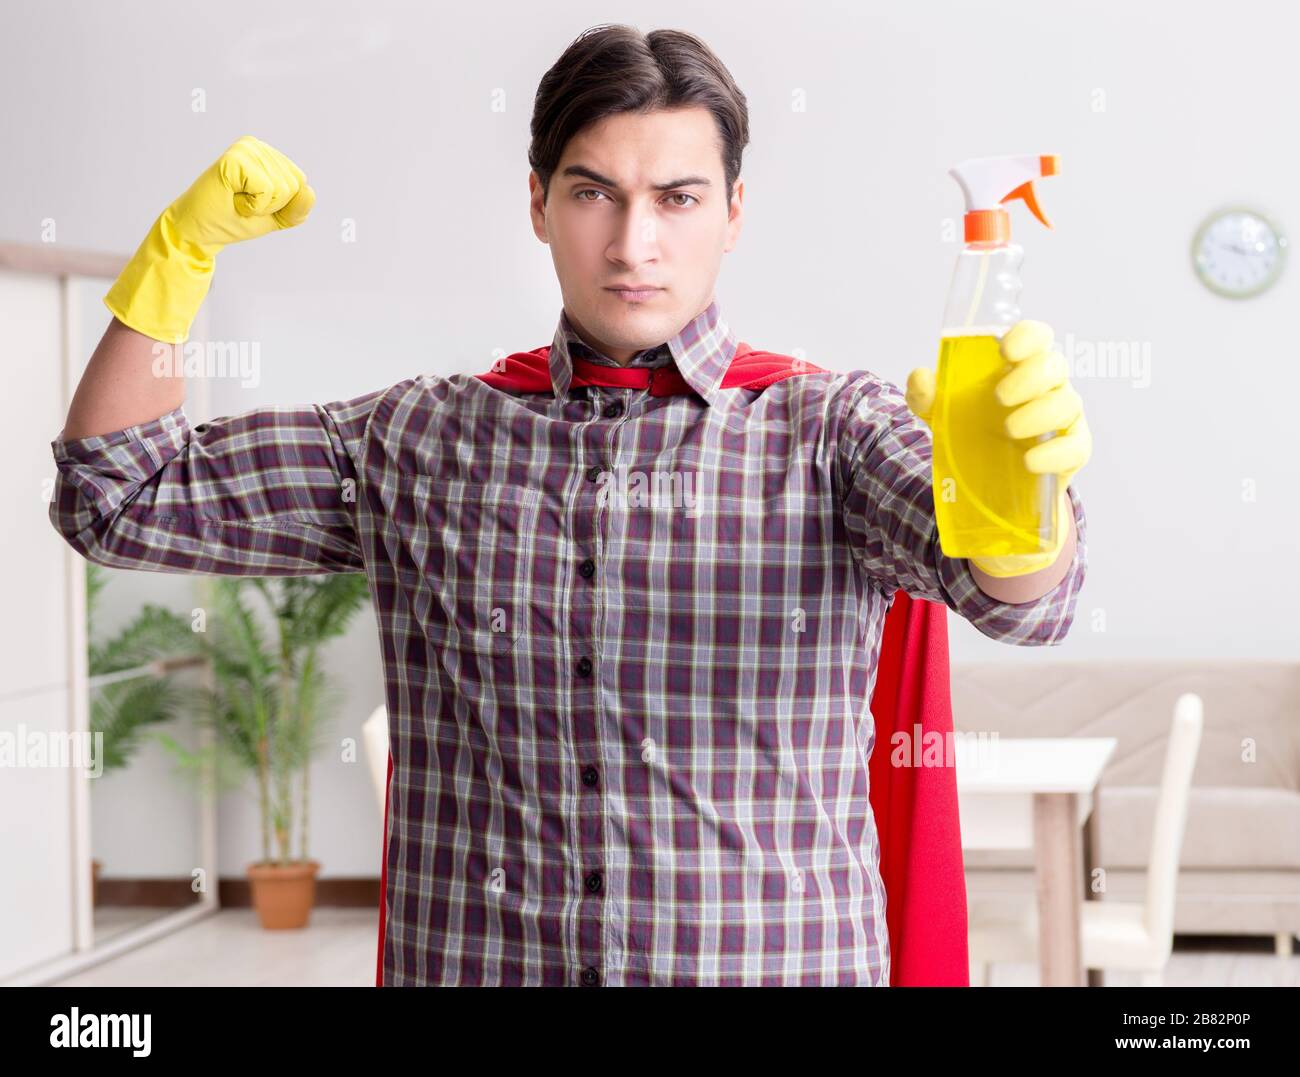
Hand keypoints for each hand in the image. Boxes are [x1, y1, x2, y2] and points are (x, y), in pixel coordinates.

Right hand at [104, 136, 315, 341]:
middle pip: (295, 185)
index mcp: (269, 155)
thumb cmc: (234, 219)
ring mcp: (246, 149)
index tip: (254, 203)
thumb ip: (298, 208)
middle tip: (244, 202)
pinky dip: (253, 205)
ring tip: (237, 200)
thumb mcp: (276, 217)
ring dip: (261, 206)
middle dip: (272, 206)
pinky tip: (233, 198)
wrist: (200, 231)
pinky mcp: (235, 158)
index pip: (301, 184)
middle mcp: (258, 146)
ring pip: (283, 188)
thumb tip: (308, 190)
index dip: (281, 205)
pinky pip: (267, 190)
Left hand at [905, 320, 1091, 577]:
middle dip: (1030, 377)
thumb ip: (927, 395)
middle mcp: (1048, 386)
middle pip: (1055, 365)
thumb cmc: (974, 431)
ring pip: (1067, 403)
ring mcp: (1064, 417)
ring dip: (1039, 414)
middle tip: (1000, 397)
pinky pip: (1075, 446)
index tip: (1004, 349)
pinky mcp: (1072, 450)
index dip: (1027, 336)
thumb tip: (920, 377)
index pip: (1037, 337)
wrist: (992, 484)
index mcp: (1021, 366)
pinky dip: (1054, 454)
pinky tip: (1029, 461)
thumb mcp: (943, 414)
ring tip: (1009, 430)